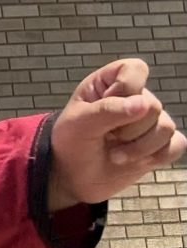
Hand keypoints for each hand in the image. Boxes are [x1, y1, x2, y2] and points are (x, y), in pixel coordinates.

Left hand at [48, 60, 183, 207]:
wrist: (74, 177)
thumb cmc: (71, 144)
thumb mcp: (78, 124)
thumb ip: (108, 110)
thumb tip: (144, 104)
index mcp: (110, 82)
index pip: (135, 69)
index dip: (125, 88)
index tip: (103, 108)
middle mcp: (135, 98)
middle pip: (152, 106)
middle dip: (128, 130)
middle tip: (105, 138)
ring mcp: (151, 121)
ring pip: (166, 127)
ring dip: (138, 148)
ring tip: (115, 155)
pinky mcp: (161, 144)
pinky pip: (177, 145)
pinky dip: (156, 157)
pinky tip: (134, 162)